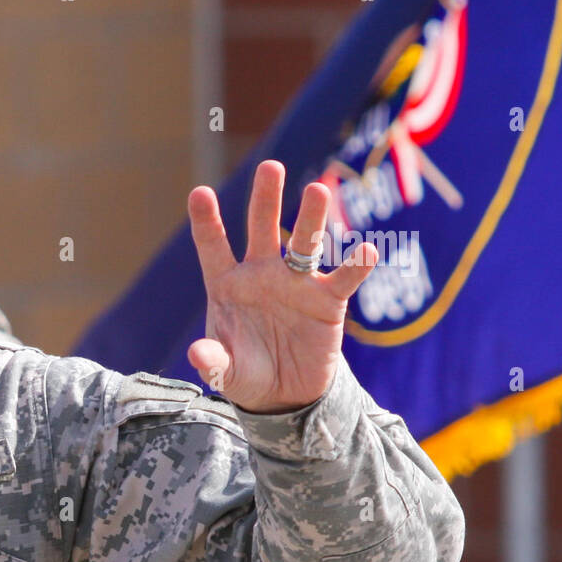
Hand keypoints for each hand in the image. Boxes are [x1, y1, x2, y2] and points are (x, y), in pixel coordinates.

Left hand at [186, 160, 378, 413]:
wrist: (283, 394)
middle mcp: (262, 274)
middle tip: (270, 167)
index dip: (206, 221)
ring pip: (305, 242)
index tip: (199, 193)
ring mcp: (297, 283)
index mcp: (228, 284)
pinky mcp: (328, 301)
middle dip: (265, 198)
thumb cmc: (246, 372)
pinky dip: (356, 267)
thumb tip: (196, 355)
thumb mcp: (225, 372)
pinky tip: (365, 251)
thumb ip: (212, 361)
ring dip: (312, 217)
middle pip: (262, 228)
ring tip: (317, 191)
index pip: (213, 247)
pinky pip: (344, 279)